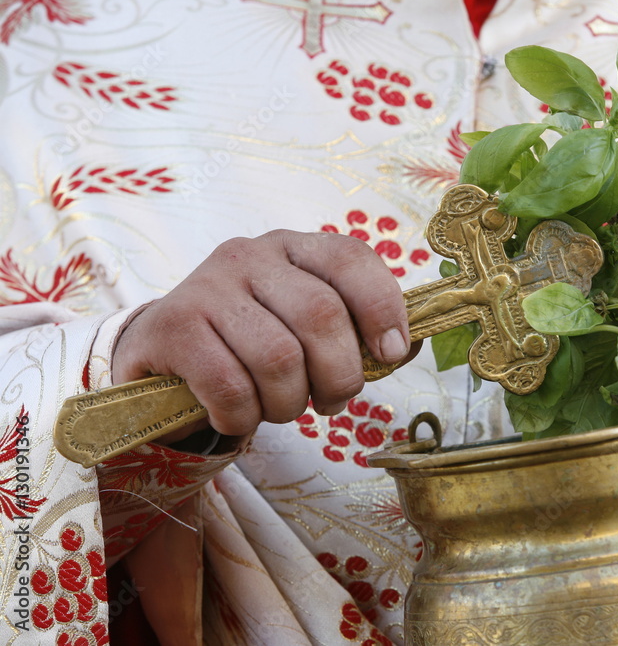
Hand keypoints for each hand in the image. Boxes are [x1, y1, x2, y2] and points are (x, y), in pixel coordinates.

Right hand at [112, 230, 412, 437]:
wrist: (162, 356)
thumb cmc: (251, 343)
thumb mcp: (304, 326)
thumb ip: (357, 331)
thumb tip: (406, 347)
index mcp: (294, 248)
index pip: (350, 259)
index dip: (381, 308)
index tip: (390, 354)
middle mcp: (251, 255)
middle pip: (321, 316)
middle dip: (339, 375)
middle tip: (331, 401)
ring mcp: (207, 286)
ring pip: (278, 358)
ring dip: (289, 404)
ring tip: (280, 409)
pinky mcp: (172, 326)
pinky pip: (230, 386)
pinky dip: (244, 417)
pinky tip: (239, 416)